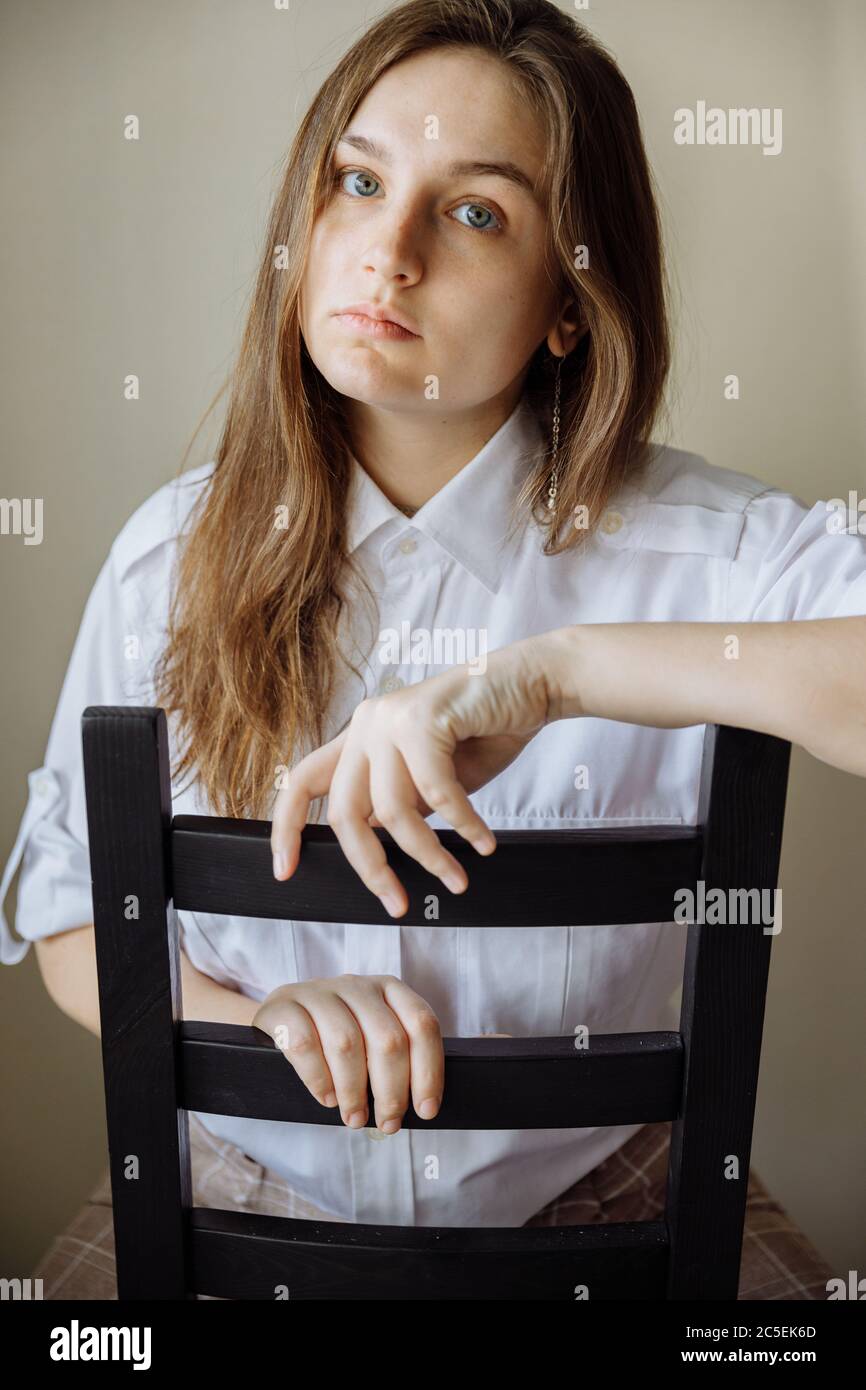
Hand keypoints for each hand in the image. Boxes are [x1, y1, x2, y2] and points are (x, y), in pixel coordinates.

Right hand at [251, 973, 443, 1131]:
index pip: (421, 1024)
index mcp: (388, 989)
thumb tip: (420, 1105)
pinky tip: (327, 1098)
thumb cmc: (335, 1035)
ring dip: (355, 1091)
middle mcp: (357, 986)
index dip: (428, 1071)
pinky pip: (305, 1044)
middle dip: (391, 1091)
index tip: (426, 1109)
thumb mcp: (370, 1036)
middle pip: (388, 1039)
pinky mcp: (284, 1006)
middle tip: (387, 1123)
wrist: (280, 1016)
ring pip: (347, 1044)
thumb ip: (395, 1058)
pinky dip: (319, 1079)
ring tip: (355, 1118)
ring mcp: (319, 992)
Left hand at [271, 631, 559, 915]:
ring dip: (429, 856)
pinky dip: (465, 827)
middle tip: (396, 902)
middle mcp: (367, 723)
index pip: (303, 782)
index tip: (285, 871)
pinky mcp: (423, 718)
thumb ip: (403, 806)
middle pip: (345, 813)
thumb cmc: (487, 730)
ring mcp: (392, 718)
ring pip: (393, 811)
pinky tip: (483, 842)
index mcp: (361, 736)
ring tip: (458, 877)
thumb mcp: (433, 780)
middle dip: (371, 868)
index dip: (286, 829)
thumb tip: (380, 852)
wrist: (533, 683)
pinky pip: (438, 794)